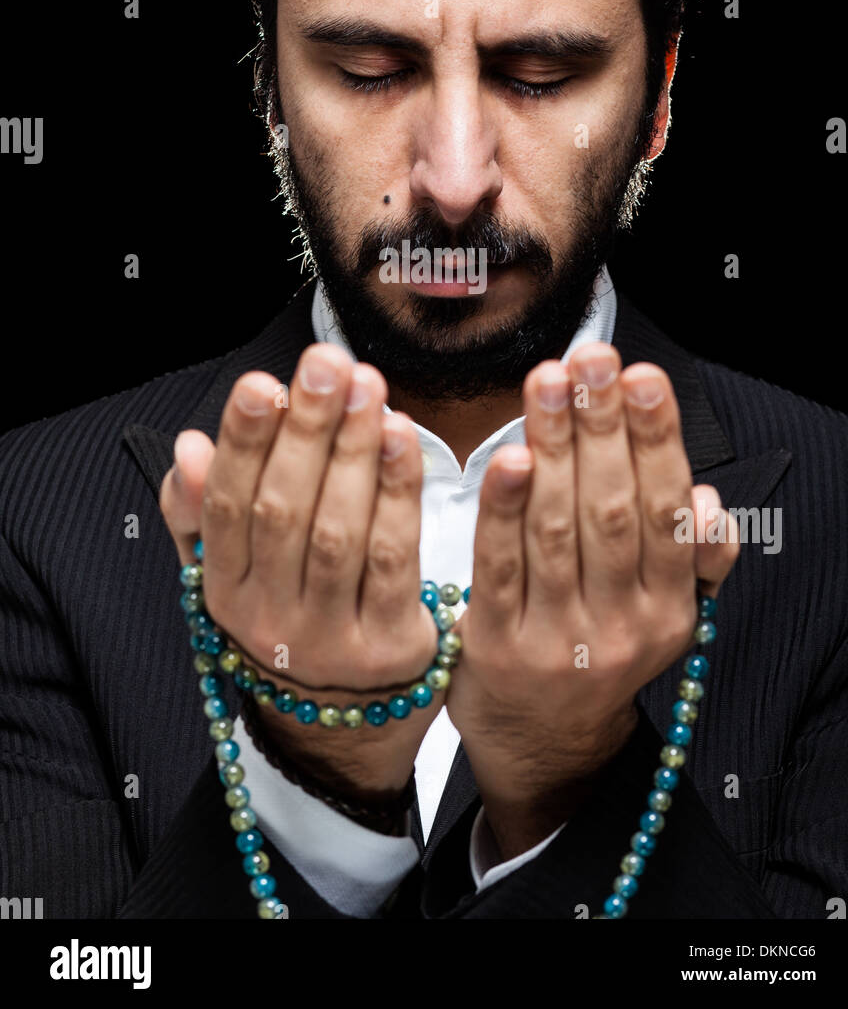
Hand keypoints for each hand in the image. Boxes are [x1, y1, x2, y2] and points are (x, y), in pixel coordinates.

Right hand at [159, 344, 440, 799]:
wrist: (341, 736)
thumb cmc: (293, 624)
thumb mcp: (235, 577)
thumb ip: (205, 513)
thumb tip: (188, 448)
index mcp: (225, 591)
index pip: (227, 506)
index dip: (242, 442)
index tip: (263, 383)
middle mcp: (269, 617)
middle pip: (284, 511)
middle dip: (307, 430)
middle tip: (328, 366)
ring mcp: (330, 636)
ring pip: (339, 531)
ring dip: (354, 451)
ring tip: (368, 388)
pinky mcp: (390, 646)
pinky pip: (395, 558)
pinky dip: (399, 493)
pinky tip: (404, 440)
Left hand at [446, 342, 739, 859]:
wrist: (544, 747)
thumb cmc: (601, 654)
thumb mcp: (665, 615)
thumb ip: (692, 557)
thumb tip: (705, 501)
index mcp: (668, 610)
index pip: (666, 512)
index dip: (655, 440)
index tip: (641, 378)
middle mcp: (620, 626)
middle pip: (613, 510)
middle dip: (603, 426)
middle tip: (592, 360)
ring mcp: (557, 638)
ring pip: (559, 527)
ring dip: (554, 447)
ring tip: (549, 381)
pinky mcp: (496, 645)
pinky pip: (501, 565)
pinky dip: (503, 509)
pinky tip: (507, 458)